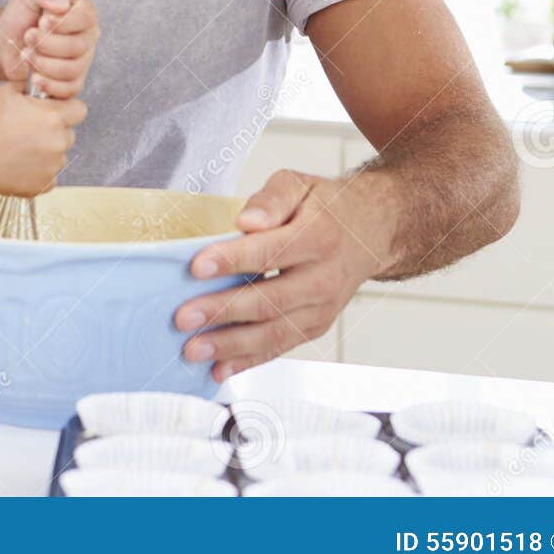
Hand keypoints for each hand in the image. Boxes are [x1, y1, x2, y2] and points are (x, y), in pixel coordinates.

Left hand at [0, 0, 98, 97]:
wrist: (2, 43)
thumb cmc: (19, 17)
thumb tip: (62, 3)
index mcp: (82, 13)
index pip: (87, 16)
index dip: (65, 21)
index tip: (42, 20)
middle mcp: (87, 37)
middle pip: (78, 46)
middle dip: (47, 43)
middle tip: (28, 36)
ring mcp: (81, 62)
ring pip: (72, 69)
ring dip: (43, 62)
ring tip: (26, 53)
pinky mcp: (71, 83)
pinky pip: (69, 89)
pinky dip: (48, 84)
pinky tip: (34, 76)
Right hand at [0, 82, 85, 195]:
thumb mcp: (9, 90)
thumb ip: (35, 86)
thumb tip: (47, 84)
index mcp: (53, 117)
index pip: (79, 110)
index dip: (66, 109)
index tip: (51, 112)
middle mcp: (58, 143)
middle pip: (69, 134)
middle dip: (55, 130)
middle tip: (29, 130)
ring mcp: (51, 167)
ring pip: (59, 156)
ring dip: (47, 152)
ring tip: (20, 148)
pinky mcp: (42, 185)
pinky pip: (50, 176)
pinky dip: (39, 172)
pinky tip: (20, 164)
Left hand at [173, 170, 393, 382]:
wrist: (369, 233)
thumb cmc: (325, 207)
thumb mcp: (300, 184)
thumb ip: (271, 199)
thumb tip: (247, 221)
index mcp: (319, 236)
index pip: (271, 251)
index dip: (233, 260)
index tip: (196, 267)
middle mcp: (324, 277)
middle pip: (270, 299)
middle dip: (223, 311)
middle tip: (184, 317)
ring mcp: (322, 307)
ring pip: (274, 332)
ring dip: (231, 345)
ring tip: (193, 349)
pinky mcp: (315, 326)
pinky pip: (280, 347)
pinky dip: (248, 361)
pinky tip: (219, 369)